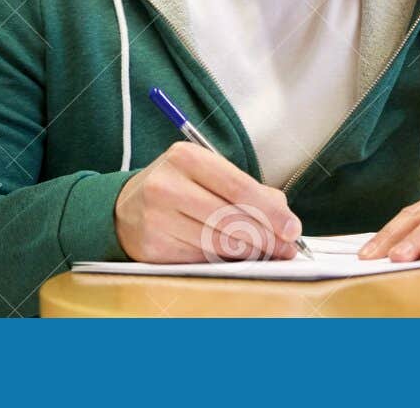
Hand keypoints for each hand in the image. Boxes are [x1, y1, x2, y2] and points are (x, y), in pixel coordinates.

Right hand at [114, 142, 302, 262]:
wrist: (127, 207)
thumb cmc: (178, 187)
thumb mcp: (208, 173)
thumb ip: (249, 190)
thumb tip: (285, 219)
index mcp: (185, 157)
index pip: (238, 187)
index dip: (270, 211)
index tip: (292, 229)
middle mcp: (167, 186)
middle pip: (231, 219)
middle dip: (266, 237)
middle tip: (285, 248)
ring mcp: (157, 219)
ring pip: (219, 244)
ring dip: (249, 252)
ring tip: (264, 252)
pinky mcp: (154, 248)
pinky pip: (201, 260)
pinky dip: (223, 261)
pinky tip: (233, 257)